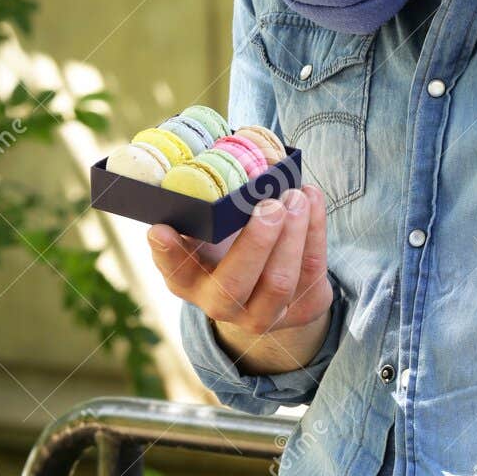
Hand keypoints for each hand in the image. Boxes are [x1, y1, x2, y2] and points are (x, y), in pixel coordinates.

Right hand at [147, 183, 333, 372]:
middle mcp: (221, 305)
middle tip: (270, 205)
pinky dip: (315, 231)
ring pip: (279, 284)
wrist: (267, 285)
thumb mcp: (209, 231)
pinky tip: (311, 199)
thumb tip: (211, 161)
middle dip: (255, 244)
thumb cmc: (228, 243)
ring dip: (292, 234)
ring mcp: (262, 314)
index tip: (161, 230)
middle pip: (233, 286)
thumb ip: (205, 209)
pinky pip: (312, 273)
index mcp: (189, 281)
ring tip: (295, 196)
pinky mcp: (301, 311)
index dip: (168, 255)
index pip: (175, 272)